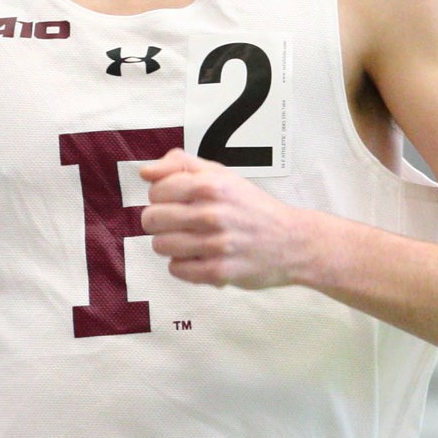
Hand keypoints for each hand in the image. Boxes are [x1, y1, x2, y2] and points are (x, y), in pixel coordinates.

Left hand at [139, 148, 309, 289]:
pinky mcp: (219, 272)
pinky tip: (199, 258)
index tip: (176, 201)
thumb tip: (145, 171)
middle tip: (180, 223)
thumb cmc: (253, 207)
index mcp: (212, 185)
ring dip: (171, 244)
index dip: (161, 197)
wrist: (293, 241)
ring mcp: (216, 245)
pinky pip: (176, 269)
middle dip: (161, 221)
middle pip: (152, 219)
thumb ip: (182, 165)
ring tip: (190, 241)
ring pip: (160, 245)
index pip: (156, 190)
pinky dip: (184, 265)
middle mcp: (213, 214)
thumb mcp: (222, 174)